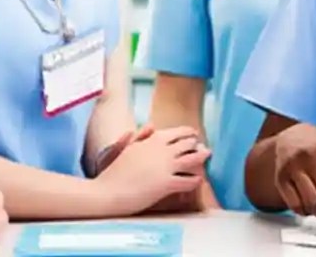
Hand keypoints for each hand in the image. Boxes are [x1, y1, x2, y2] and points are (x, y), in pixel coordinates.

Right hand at [95, 125, 210, 214]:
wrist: (109, 191)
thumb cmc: (115, 170)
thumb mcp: (126, 147)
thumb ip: (141, 135)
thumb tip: (152, 125)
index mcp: (153, 139)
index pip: (177, 132)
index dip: (188, 133)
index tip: (194, 135)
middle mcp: (163, 150)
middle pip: (188, 144)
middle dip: (197, 146)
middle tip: (204, 149)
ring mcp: (166, 167)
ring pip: (193, 160)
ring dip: (201, 159)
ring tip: (206, 159)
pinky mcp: (167, 184)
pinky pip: (189, 181)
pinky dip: (196, 180)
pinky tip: (198, 180)